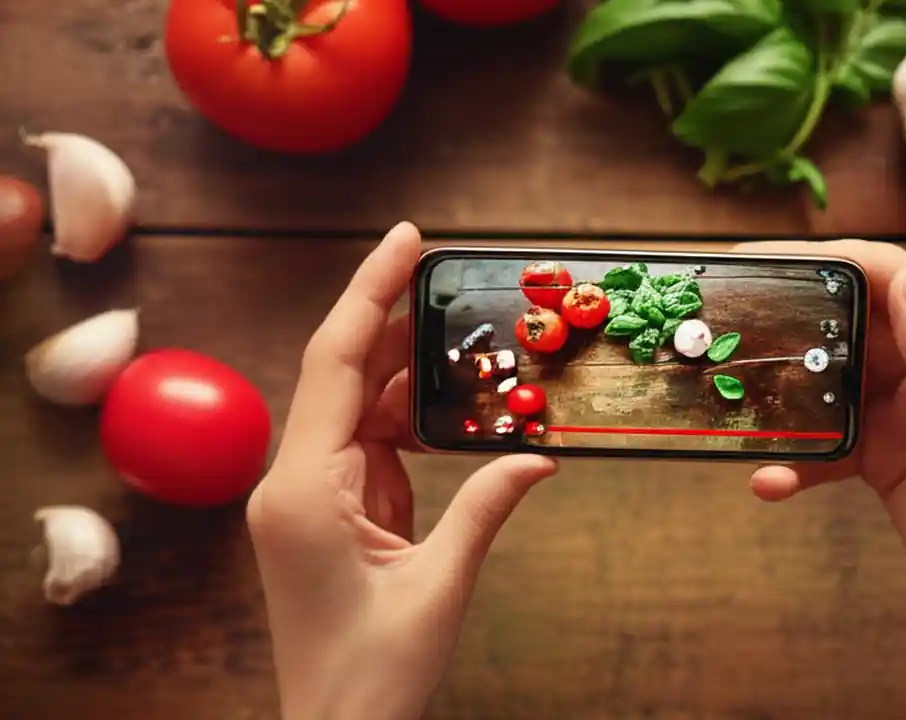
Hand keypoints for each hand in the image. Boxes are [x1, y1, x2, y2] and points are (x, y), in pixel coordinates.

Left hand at [247, 223, 557, 719]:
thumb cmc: (372, 672)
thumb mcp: (440, 584)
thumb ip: (486, 507)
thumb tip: (540, 455)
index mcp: (303, 490)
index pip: (335, 364)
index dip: (368, 292)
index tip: (406, 239)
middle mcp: (294, 480)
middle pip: (344, 372)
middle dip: (395, 321)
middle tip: (452, 278)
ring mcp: (308, 495)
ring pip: (359, 405)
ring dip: (410, 373)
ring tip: (468, 339)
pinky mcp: (329, 510)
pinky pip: (370, 444)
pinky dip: (410, 420)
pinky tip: (451, 404)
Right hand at [739, 241, 905, 719]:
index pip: (899, 282)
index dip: (832, 261)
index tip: (763, 266)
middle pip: (857, 324)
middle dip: (794, 323)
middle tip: (729, 328)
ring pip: (836, 382)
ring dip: (788, 396)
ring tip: (735, 402)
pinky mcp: (890, 462)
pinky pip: (833, 444)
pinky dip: (800, 460)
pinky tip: (769, 482)